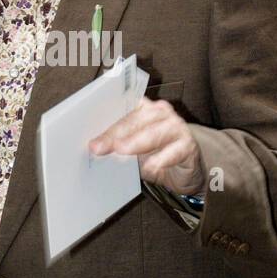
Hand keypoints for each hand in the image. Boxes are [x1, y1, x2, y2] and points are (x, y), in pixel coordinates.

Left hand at [89, 96, 204, 196]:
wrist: (185, 169)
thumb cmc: (155, 155)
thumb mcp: (132, 150)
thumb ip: (115, 147)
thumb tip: (94, 152)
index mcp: (141, 108)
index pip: (120, 107)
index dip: (104, 118)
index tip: (88, 130)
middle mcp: (159, 112)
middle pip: (135, 118)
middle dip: (115, 133)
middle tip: (98, 147)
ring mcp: (176, 126)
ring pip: (155, 131)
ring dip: (137, 141)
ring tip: (122, 151)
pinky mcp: (187, 145)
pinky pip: (175, 150)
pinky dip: (162, 158)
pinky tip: (151, 167)